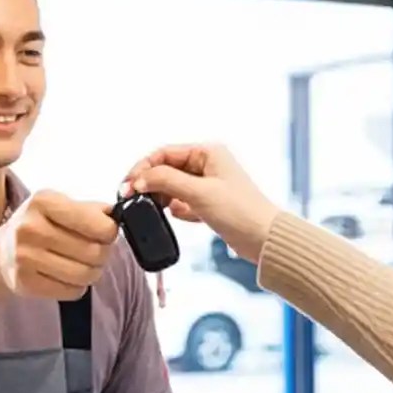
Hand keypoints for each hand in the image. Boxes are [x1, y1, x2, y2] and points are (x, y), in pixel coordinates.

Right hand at [0, 190, 119, 299]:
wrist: (0, 251)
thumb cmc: (37, 225)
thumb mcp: (59, 205)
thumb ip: (90, 209)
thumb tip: (116, 214)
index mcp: (43, 202)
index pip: (99, 225)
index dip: (110, 232)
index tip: (106, 233)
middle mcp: (31, 228)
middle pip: (94, 252)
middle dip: (103, 254)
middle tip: (97, 252)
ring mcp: (25, 257)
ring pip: (84, 274)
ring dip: (93, 273)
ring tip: (85, 265)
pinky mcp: (24, 283)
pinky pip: (72, 291)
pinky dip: (78, 286)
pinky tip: (68, 276)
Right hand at [123, 144, 280, 263]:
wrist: (264, 240)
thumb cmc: (240, 212)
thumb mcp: (198, 193)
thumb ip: (166, 181)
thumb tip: (139, 179)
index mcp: (208, 152)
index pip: (165, 153)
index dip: (143, 168)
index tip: (128, 185)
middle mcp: (208, 165)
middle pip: (167, 169)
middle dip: (150, 184)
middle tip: (131, 198)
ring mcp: (209, 185)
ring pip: (173, 187)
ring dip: (163, 198)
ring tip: (154, 209)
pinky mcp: (210, 204)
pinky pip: (184, 202)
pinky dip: (178, 210)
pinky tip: (178, 217)